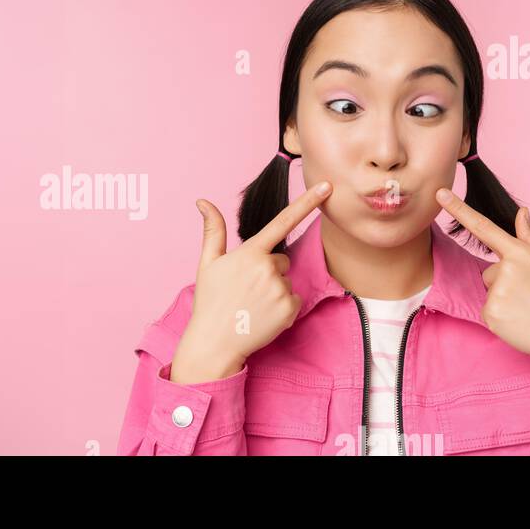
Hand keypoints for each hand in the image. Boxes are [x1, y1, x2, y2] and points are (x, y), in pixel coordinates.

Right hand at [171, 181, 332, 384]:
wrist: (215, 341)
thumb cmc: (210, 301)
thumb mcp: (208, 263)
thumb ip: (213, 230)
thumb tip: (203, 202)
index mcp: (250, 252)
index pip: (283, 221)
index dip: (307, 202)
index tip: (327, 187)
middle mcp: (268, 267)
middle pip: (282, 260)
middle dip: (269, 271)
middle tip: (246, 290)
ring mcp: (280, 288)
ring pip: (287, 280)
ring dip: (274, 290)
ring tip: (252, 304)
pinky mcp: (289, 308)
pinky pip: (294, 300)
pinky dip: (282, 308)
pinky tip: (263, 315)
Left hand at [435, 188, 529, 381]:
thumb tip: (521, 213)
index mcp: (521, 253)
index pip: (483, 226)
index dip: (459, 209)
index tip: (440, 193)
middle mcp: (506, 268)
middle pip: (490, 271)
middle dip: (505, 282)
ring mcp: (497, 291)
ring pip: (489, 290)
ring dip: (503, 298)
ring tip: (527, 308)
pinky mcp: (490, 311)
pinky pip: (487, 308)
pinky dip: (500, 315)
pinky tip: (518, 319)